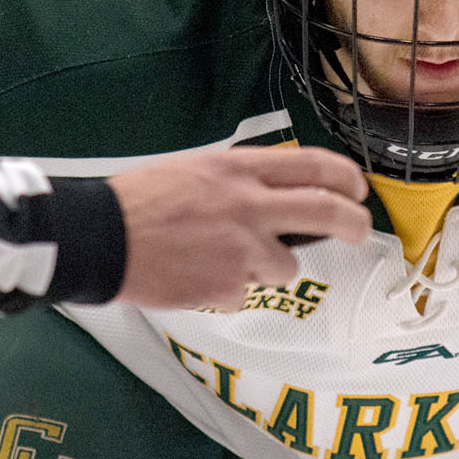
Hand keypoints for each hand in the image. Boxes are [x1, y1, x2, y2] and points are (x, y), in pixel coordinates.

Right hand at [107, 146, 370, 308]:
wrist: (99, 238)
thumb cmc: (140, 201)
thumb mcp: (194, 171)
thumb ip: (238, 181)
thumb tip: (276, 196)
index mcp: (239, 170)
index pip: (313, 166)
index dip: (345, 178)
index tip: (357, 190)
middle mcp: (249, 205)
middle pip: (326, 212)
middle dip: (353, 223)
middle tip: (359, 231)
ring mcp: (241, 249)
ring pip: (286, 267)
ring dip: (266, 268)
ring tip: (223, 260)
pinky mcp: (227, 286)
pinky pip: (244, 293)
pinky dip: (226, 290)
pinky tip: (195, 276)